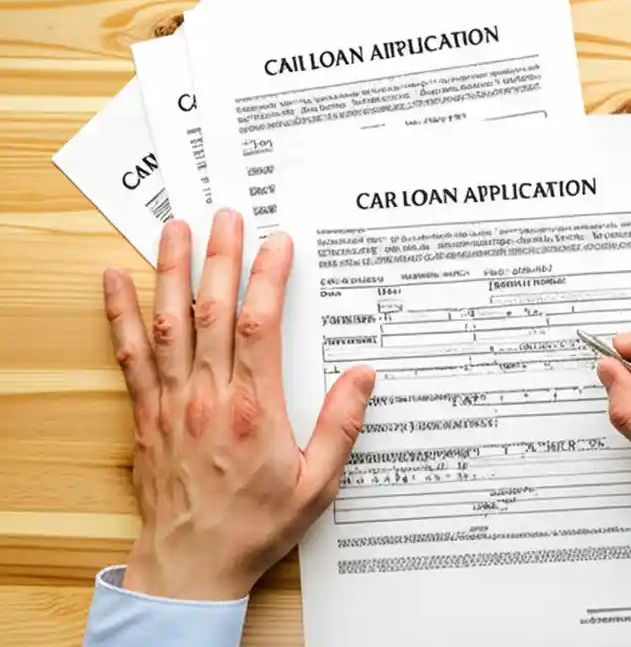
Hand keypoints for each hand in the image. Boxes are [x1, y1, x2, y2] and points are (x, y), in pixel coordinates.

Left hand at [102, 209, 375, 600]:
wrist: (192, 565)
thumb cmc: (256, 526)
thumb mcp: (317, 484)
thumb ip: (341, 426)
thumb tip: (363, 376)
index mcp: (254, 409)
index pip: (259, 326)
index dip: (268, 277)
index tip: (279, 243)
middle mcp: (208, 397)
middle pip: (213, 310)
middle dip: (221, 257)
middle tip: (228, 215)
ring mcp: (171, 403)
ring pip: (169, 322)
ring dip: (171, 270)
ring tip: (176, 228)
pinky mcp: (147, 415)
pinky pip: (131, 356)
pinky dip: (121, 315)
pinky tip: (116, 281)